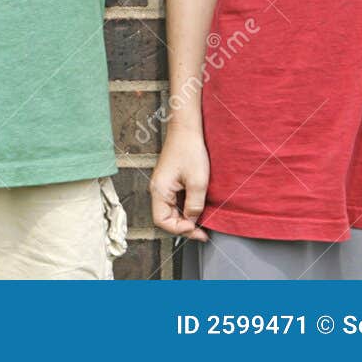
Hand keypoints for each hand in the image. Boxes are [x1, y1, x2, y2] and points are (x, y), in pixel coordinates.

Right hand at [151, 124, 210, 239]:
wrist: (187, 129)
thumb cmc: (189, 150)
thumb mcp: (197, 182)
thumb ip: (194, 205)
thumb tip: (193, 221)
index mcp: (159, 190)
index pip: (162, 221)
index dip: (180, 229)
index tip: (197, 230)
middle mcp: (158, 189)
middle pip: (166, 218)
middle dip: (184, 226)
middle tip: (203, 231)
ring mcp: (163, 185)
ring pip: (171, 211)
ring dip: (186, 218)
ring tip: (202, 221)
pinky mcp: (170, 181)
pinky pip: (175, 201)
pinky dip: (186, 208)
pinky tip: (198, 207)